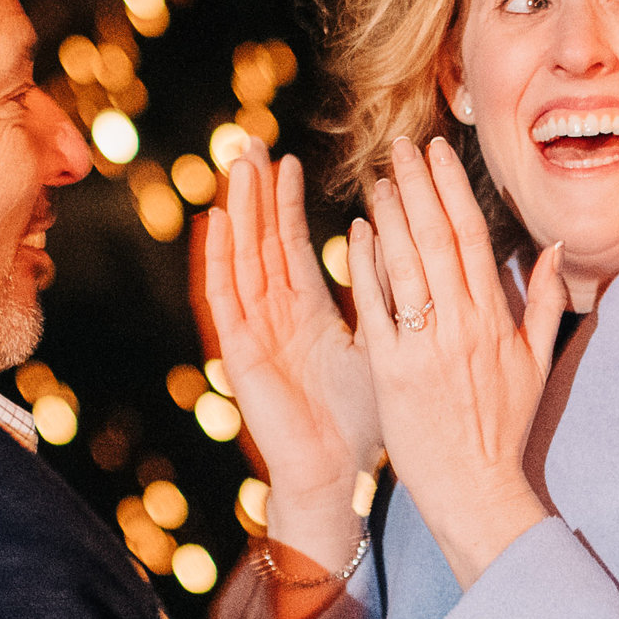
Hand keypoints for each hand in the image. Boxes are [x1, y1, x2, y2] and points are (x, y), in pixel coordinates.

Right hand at [199, 152, 380, 597]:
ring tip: (234, 169)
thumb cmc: (358, 419)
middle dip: (255, 195)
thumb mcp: (379, 345)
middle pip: (260, 243)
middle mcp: (274, 316)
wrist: (333, 474)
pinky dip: (218, 262)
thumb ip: (385, 299)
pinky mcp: (240, 354)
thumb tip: (402, 255)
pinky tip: (215, 226)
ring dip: (237, 214)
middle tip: (248, 145)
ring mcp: (254, 332)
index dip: (287, 206)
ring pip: (242, 260)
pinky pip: (225, 300)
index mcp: (305, 313)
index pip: (292, 247)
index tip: (287, 162)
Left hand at [351, 136, 567, 590]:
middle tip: (400, 146)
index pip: (473, 238)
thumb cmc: (503, 428)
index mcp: (494, 320)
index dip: (454, 189)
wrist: (474, 488)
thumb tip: (553, 246)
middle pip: (436, 240)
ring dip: (390, 215)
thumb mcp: (537, 363)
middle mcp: (460, 326)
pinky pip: (374, 307)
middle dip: (417, 187)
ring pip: (405, 265)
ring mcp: (423, 347)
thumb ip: (543, 302)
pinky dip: (365, 266)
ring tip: (378, 176)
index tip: (440, 151)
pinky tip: (356, 231)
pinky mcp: (390, 370)